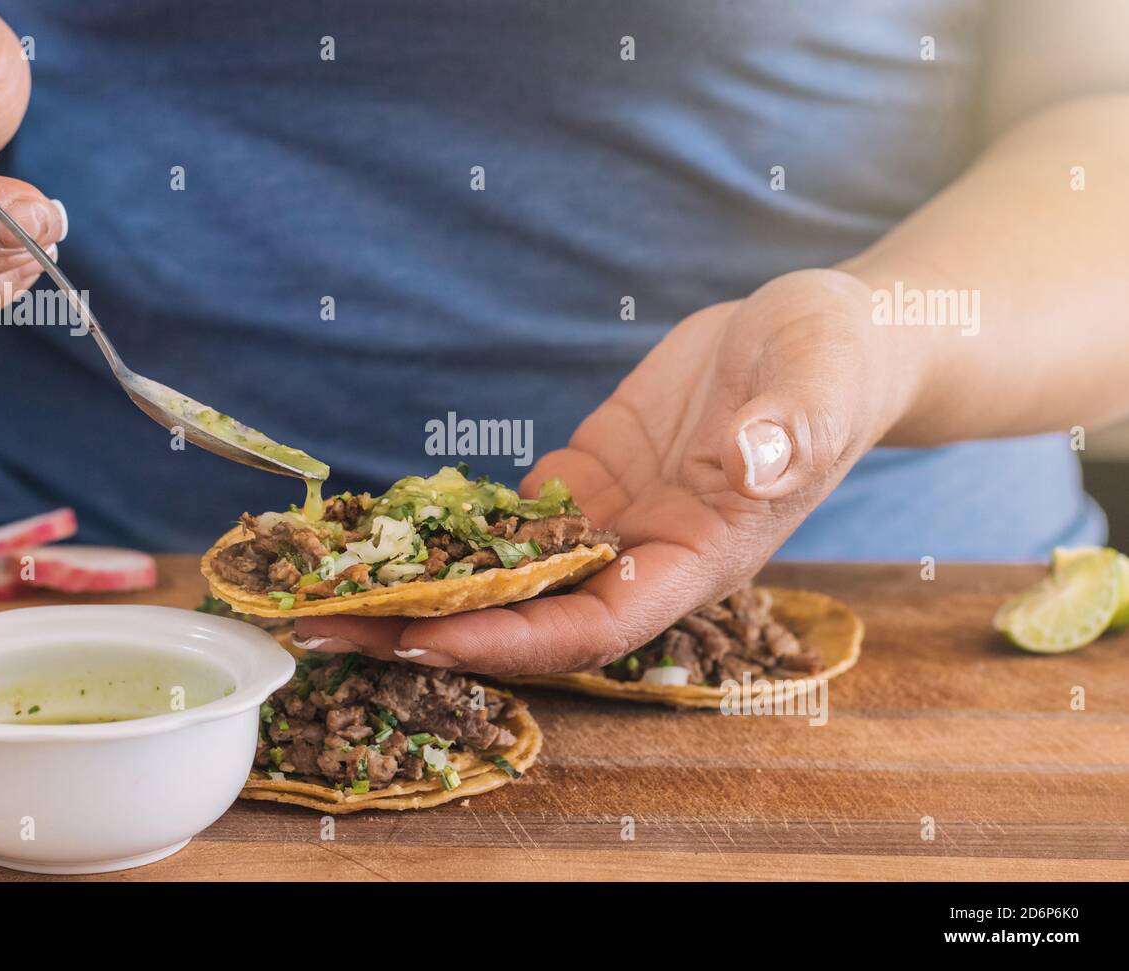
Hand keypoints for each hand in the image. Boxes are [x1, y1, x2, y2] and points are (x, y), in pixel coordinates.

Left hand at [294, 269, 926, 673]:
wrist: (819, 336)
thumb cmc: (837, 361)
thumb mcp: (820, 382)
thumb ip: (786, 429)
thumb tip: (749, 460)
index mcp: (700, 554)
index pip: (596, 624)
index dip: (513, 638)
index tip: (423, 637)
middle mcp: (644, 554)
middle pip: (526, 616)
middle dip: (425, 627)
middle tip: (317, 629)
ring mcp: (610, 518)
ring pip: (503, 573)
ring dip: (416, 585)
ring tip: (313, 588)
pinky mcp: (586, 474)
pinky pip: (508, 515)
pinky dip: (445, 525)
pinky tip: (374, 527)